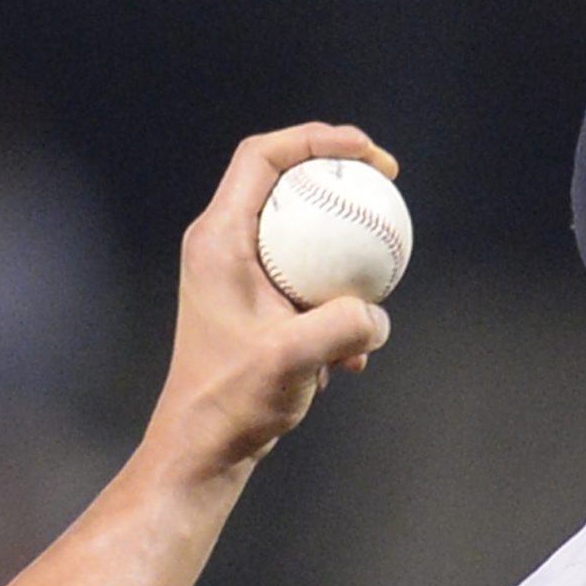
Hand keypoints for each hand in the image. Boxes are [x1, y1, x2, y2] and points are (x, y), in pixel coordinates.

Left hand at [144, 122, 396, 483]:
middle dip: (335, 176)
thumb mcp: (293, 362)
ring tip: (378, 265)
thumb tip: (378, 314)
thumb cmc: (233, 402)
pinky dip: (333, 298)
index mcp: (219, 238)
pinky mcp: (251, 305)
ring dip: (339, 244)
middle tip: (382, 184)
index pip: (263, 157)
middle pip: (282, 181)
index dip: (316, 139)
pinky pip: (300, 278)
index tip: (366, 153)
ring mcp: (235, 274)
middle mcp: (221, 245)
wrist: (203, 446)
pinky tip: (356, 346)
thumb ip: (342, 329)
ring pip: (296, 231)